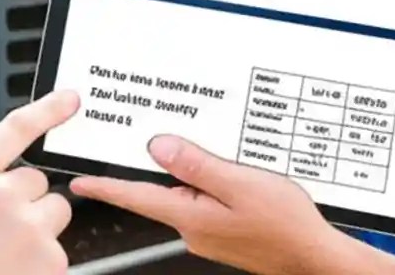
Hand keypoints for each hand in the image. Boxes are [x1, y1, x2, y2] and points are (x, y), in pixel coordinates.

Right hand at [0, 90, 79, 274]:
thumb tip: (9, 180)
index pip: (14, 128)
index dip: (47, 110)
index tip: (70, 99)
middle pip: (38, 180)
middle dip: (26, 201)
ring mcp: (27, 226)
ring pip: (54, 212)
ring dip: (39, 229)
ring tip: (3, 256)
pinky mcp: (50, 259)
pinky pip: (58, 250)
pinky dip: (41, 264)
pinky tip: (10, 273)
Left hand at [69, 134, 363, 274]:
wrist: (317, 257)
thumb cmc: (286, 227)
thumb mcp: (240, 184)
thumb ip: (196, 165)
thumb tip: (158, 146)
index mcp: (189, 216)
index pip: (134, 196)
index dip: (103, 186)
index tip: (78, 181)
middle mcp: (192, 227)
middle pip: (158, 189)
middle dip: (151, 164)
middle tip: (145, 137)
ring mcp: (207, 231)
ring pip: (184, 192)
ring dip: (187, 171)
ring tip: (204, 151)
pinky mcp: (222, 230)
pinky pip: (204, 199)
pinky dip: (207, 182)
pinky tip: (227, 173)